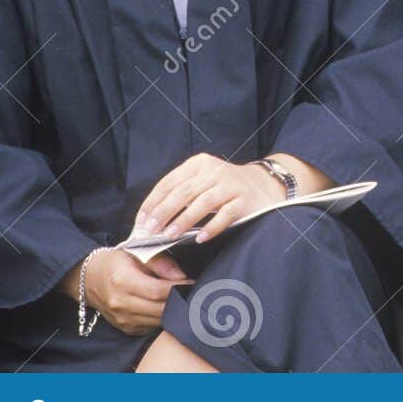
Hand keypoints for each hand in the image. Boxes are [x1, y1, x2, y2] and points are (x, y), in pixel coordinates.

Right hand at [82, 250, 192, 336]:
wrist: (90, 279)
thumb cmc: (116, 262)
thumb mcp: (136, 253)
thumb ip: (160, 263)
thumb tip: (182, 277)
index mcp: (123, 281)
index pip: (157, 291)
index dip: (178, 288)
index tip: (193, 282)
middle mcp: (121, 303)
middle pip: (159, 308)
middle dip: (179, 301)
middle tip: (193, 292)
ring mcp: (122, 319)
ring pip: (157, 320)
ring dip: (173, 311)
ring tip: (183, 299)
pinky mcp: (125, 328)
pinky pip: (150, 327)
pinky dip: (162, 318)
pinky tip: (168, 307)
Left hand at [135, 154, 285, 243]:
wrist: (261, 183)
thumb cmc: (222, 186)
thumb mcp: (201, 180)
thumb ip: (180, 192)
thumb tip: (151, 218)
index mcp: (199, 163)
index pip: (170, 182)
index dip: (153, 202)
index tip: (141, 221)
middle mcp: (215, 171)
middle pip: (184, 192)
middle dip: (164, 212)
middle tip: (150, 231)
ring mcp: (231, 185)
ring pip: (203, 203)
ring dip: (184, 220)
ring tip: (169, 235)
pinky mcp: (244, 200)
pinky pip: (225, 215)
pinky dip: (212, 227)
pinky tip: (200, 238)